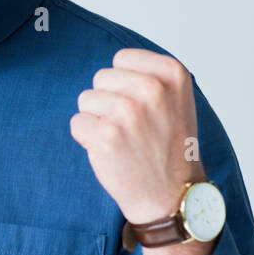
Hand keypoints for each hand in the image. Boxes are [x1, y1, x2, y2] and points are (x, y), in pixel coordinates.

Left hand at [69, 48, 204, 223]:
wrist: (171, 196)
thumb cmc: (169, 148)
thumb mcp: (176, 100)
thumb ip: (149, 75)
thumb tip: (113, 63)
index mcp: (172, 74)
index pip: (122, 59)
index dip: (124, 84)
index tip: (144, 107)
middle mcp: (152, 89)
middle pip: (101, 78)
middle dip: (108, 101)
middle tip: (132, 128)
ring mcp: (128, 112)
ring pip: (86, 100)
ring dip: (97, 121)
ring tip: (123, 140)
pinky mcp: (106, 136)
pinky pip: (77, 123)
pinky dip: (88, 139)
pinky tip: (112, 152)